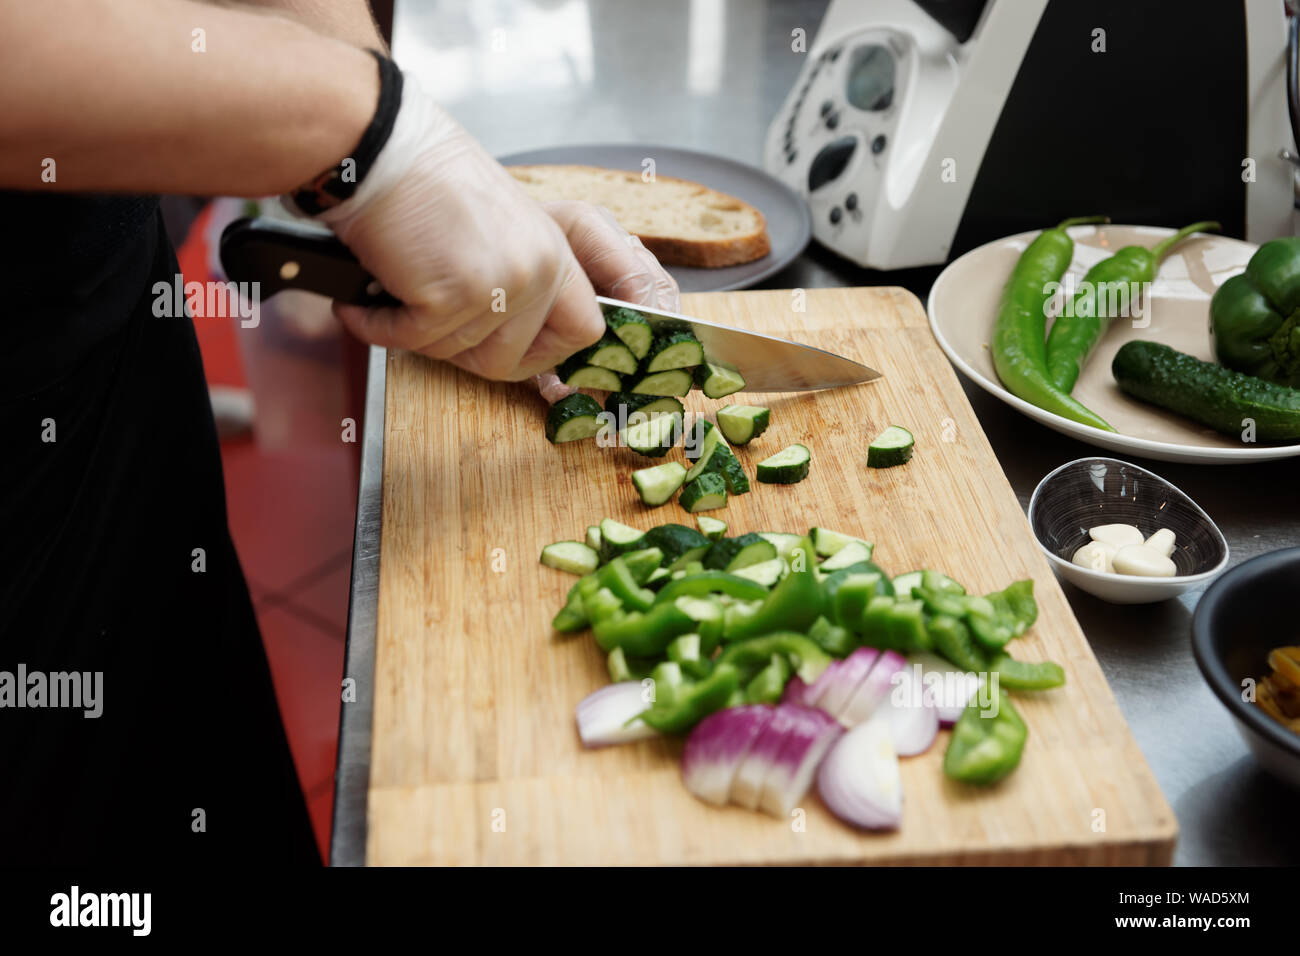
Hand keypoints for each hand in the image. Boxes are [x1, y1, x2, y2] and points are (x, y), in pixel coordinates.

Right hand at [320, 79, 675, 381]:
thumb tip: (518, 346)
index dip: (545, 354)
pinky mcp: (455, 295)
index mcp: (555, 253)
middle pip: (513, 361)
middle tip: (428, 319)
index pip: (584, 332)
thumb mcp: (500, 231)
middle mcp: (539, 270)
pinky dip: (378, 326)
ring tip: (395, 286)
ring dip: (414, 332)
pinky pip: (413, 342)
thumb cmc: (423, 185)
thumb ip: (520, 283)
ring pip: (459, 355)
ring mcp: (502, 284)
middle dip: (464, 353)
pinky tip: (364, 300)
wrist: (378, 148)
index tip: (507, 352)